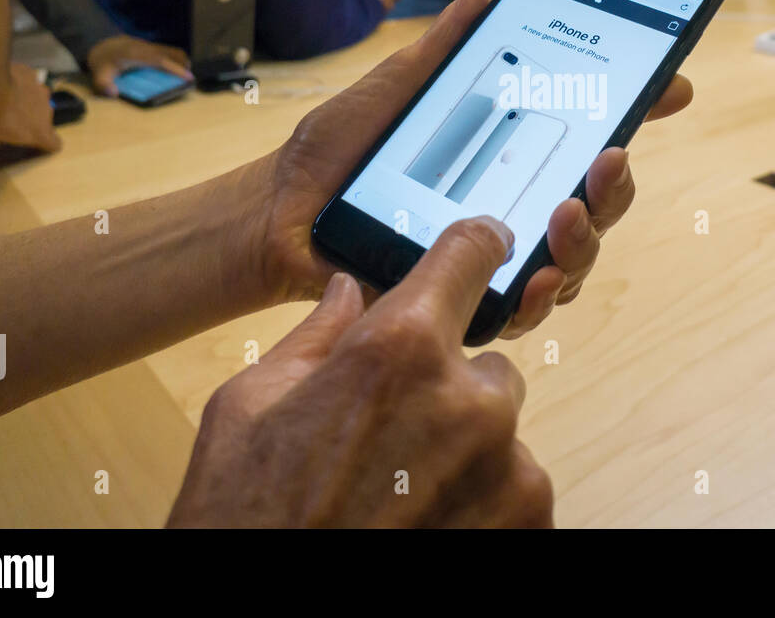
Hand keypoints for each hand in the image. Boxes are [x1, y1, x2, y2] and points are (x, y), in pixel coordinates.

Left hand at [0, 62, 60, 151]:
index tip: (35, 140)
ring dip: (26, 97)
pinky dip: (18, 80)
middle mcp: (46, 111)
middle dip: (31, 115)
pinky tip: (3, 79)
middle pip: (44, 116)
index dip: (46, 141)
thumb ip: (7, 130)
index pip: (54, 143)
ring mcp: (40, 90)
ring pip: (37, 96)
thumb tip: (2, 125)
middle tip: (10, 113)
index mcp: (40, 132)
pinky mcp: (31, 73)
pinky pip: (27, 78)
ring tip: (4, 94)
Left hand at [86, 35, 191, 96]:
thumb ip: (103, 85)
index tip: (188, 77)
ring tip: (183, 77)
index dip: (175, 68)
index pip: (160, 60)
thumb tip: (114, 93)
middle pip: (172, 52)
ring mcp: (150, 45)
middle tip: (189, 80)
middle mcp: (145, 47)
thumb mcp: (99, 75)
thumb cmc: (103, 63)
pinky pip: (169, 51)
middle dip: (184, 65)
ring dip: (181, 62)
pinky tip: (173, 71)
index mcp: (135, 54)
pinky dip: (175, 60)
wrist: (101, 44)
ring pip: (173, 50)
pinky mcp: (152, 46)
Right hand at [168, 219, 552, 526]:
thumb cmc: (244, 521)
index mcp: (399, 349)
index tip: (486, 246)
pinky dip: (482, 508)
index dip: (475, 247)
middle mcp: (470, 402)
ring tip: (399, 501)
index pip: (468, 255)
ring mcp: (511, 472)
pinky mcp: (530, 527)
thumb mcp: (249, 411)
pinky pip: (516, 493)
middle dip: (446, 395)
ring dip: (464, 458)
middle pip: (484, 370)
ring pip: (500, 437)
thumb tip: (349, 291)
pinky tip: (423, 528)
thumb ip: (315, 337)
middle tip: (389, 445)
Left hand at [250, 0, 693, 336]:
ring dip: (586, 238)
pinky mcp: (467, 301)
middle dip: (617, 183)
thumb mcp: (399, 86)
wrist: (280, 213)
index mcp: (509, 151)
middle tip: (612, 156)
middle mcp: (515, 204)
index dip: (633, 113)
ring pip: (572, 257)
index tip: (672, 87)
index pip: (585, 133)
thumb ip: (450, 44)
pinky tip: (538, 275)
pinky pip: (523, 308)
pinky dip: (541, 294)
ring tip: (569, 212)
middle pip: (596, 202)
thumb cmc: (340, 151)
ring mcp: (496, 255)